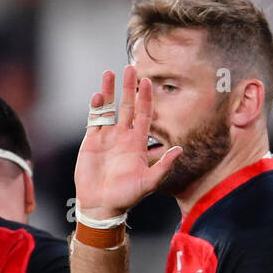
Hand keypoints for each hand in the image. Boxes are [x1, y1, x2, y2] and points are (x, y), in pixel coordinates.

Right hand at [74, 66, 181, 218]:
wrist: (101, 205)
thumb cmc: (126, 197)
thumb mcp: (149, 182)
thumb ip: (164, 166)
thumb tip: (180, 150)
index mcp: (138, 144)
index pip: (144, 115)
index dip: (146, 98)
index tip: (147, 81)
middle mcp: (123, 137)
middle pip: (127, 106)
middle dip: (129, 87)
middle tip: (131, 67)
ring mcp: (107, 137)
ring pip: (109, 108)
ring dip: (109, 91)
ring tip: (109, 73)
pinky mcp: (91, 141)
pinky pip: (94, 120)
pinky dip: (96, 107)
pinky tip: (97, 95)